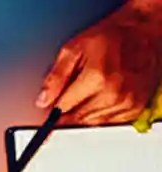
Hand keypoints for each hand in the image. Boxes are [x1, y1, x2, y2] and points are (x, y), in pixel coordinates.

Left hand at [37, 0, 161, 124]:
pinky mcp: (134, 109)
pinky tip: (101, 97)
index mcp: (97, 77)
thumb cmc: (110, 37)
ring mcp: (127, 102)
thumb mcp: (74, 48)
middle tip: (69, 94)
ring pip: (91, 123)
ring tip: (88, 91)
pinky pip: (107, 122)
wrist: (141, 35)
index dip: (52, 109)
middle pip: (76, 118)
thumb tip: (43, 100)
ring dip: (84, 113)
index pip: (62, 108)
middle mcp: (114, 93)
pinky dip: (100, 114)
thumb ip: (56, 76)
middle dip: (67, 111)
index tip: (46, 112)